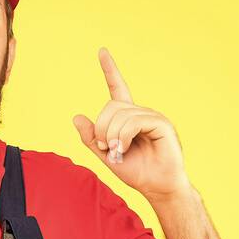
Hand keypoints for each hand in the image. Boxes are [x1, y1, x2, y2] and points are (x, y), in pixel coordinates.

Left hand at [73, 47, 189, 200]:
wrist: (157, 187)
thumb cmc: (136, 171)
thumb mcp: (106, 155)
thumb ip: (92, 137)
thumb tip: (76, 117)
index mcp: (129, 117)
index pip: (118, 88)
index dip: (110, 70)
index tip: (101, 51)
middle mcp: (141, 112)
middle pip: (111, 105)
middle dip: (102, 128)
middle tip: (107, 149)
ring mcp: (153, 116)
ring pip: (121, 114)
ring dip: (112, 136)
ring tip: (118, 152)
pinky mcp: (162, 123)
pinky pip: (134, 121)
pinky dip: (124, 136)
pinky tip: (125, 148)